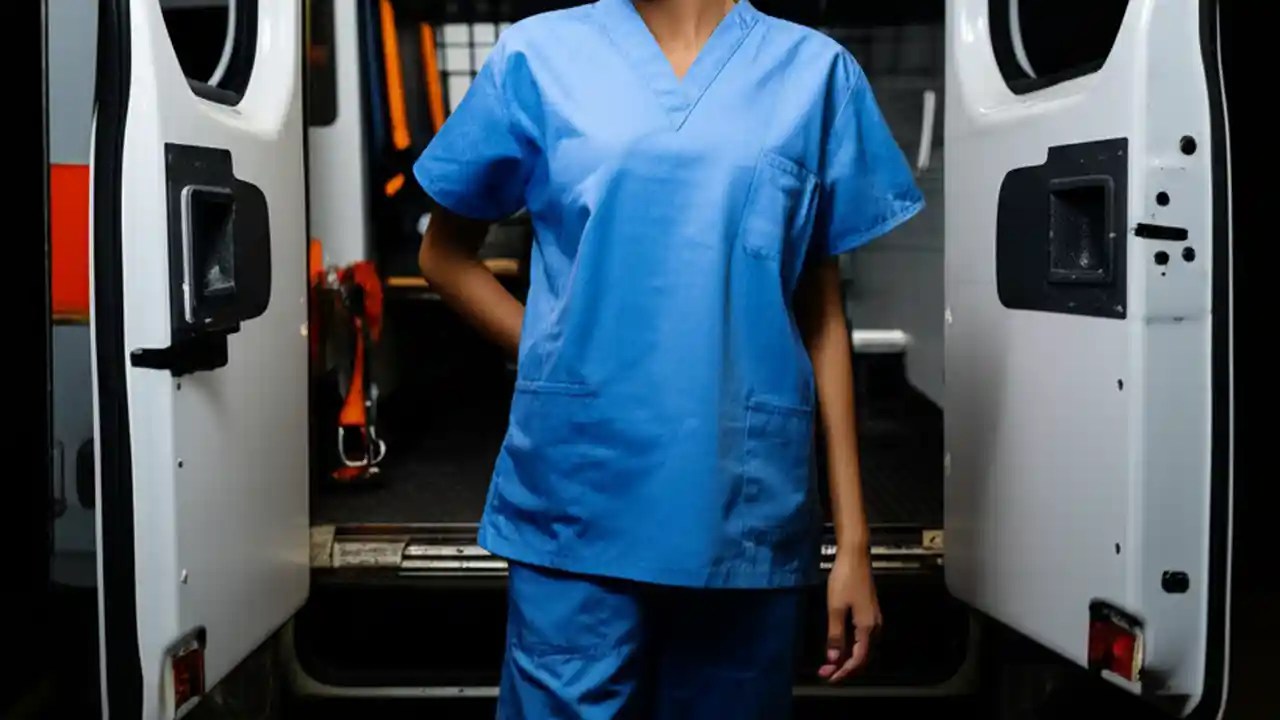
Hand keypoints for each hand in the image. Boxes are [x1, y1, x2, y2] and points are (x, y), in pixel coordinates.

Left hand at [819, 550, 880, 682]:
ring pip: (862, 647)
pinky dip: (850, 645)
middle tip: (826, 672)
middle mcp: (874, 626)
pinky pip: (862, 637)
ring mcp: (873, 618)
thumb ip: (835, 635)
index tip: (829, 678)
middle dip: (844, 666)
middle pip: (862, 655)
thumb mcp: (835, 608)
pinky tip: (839, 645)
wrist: (855, 556)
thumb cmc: (844, 580)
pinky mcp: (869, 612)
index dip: (843, 671)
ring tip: (829, 662)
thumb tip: (833, 659)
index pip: (858, 658)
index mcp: (867, 627)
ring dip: (847, 657)